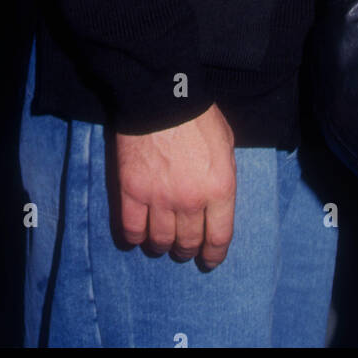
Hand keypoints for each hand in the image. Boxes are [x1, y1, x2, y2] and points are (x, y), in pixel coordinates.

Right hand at [114, 104, 235, 266]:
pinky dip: (134, 238)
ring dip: (161, 245)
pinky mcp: (131, 192)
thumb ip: (224, 175)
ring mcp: (159, 199)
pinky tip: (137, 236)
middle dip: (186, 250)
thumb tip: (218, 197)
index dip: (214, 255)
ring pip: (160, 240)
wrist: (161, 96)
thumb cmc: (197, 116)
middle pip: (188, 242)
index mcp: (220, 188)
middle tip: (183, 249)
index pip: (219, 237)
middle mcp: (191, 200)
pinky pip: (132, 229)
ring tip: (160, 242)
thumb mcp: (226, 144)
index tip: (209, 260)